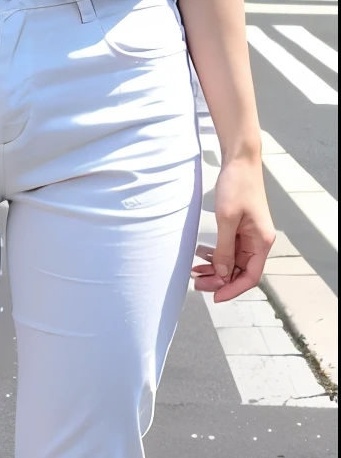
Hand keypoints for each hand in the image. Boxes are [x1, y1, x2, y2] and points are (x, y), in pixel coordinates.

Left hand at [193, 157, 274, 302]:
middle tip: (197, 283)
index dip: (233, 289)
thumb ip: (224, 249)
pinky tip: (200, 254)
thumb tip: (223, 275)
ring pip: (233, 261)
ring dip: (215, 268)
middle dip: (220, 280)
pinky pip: (229, 249)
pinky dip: (216, 254)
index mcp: (261, 241)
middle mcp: (258, 241)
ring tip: (195, 271)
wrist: (240, 160)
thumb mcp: (227, 219)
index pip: (250, 276)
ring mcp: (250, 235)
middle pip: (240, 271)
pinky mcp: (240, 228)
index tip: (214, 297)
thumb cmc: (237, 185)